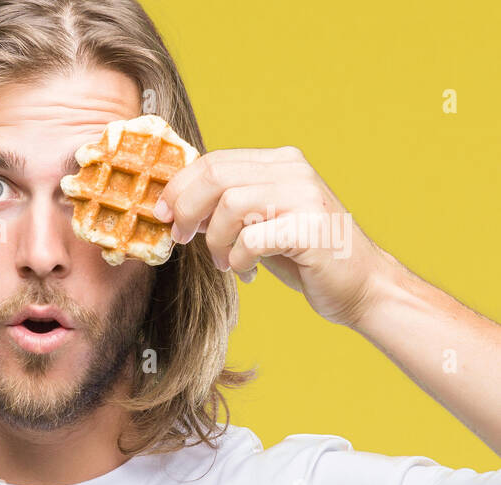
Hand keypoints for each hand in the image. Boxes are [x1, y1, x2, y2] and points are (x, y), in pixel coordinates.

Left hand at [152, 146, 388, 327]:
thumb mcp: (257, 225)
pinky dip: (238, 260)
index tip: (162, 214)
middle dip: (186, 209)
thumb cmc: (303, 257)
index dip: (179, 187)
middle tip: (180, 238)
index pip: (214, 161)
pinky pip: (251, 239)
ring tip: (223, 262)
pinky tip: (247, 271)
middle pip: (216, 176)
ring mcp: (305, 196)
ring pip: (230, 204)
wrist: (360, 286)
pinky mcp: (311, 228)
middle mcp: (293, 170)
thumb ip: (223, 209)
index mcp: (279, 163)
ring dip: (215, 241)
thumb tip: (174, 206)